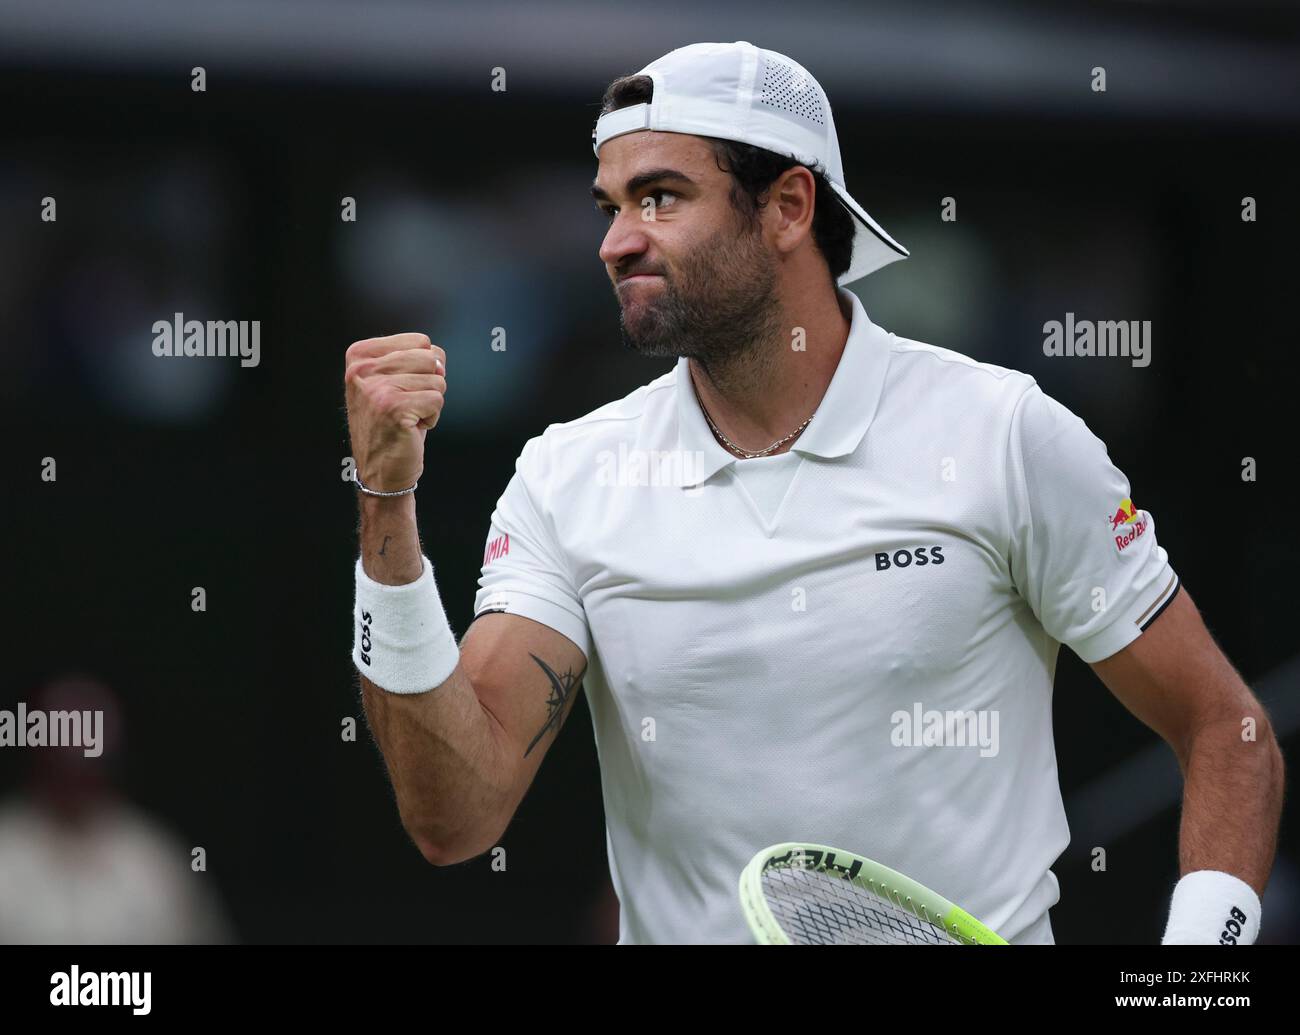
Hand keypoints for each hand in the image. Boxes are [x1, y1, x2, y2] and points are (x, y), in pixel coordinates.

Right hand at [344, 333, 446, 491]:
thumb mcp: (391, 381)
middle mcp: (363, 369)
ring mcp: (377, 388)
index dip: (422, 368)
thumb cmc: (390, 424)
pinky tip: (410, 428)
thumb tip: (439, 360)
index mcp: (359, 355)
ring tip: (407, 417)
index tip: (400, 389)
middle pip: (431, 358)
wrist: (380, 470)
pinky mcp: (393, 407)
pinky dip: (432, 418)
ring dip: (430, 403)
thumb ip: (413, 359)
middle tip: (407, 406)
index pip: (420, 341)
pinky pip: (437, 401)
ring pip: (437, 381)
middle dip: (429, 385)